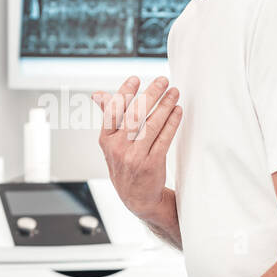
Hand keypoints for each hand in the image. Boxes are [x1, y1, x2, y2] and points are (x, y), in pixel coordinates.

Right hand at [91, 75, 182, 219]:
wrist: (137, 198)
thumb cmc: (125, 166)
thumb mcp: (111, 144)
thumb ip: (108, 118)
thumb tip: (98, 95)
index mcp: (106, 141)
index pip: (113, 112)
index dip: (124, 93)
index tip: (136, 78)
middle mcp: (118, 149)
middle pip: (134, 115)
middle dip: (150, 95)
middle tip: (162, 81)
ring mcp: (135, 157)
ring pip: (151, 125)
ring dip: (165, 106)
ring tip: (174, 93)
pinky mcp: (152, 164)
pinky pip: (164, 139)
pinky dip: (172, 123)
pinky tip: (177, 111)